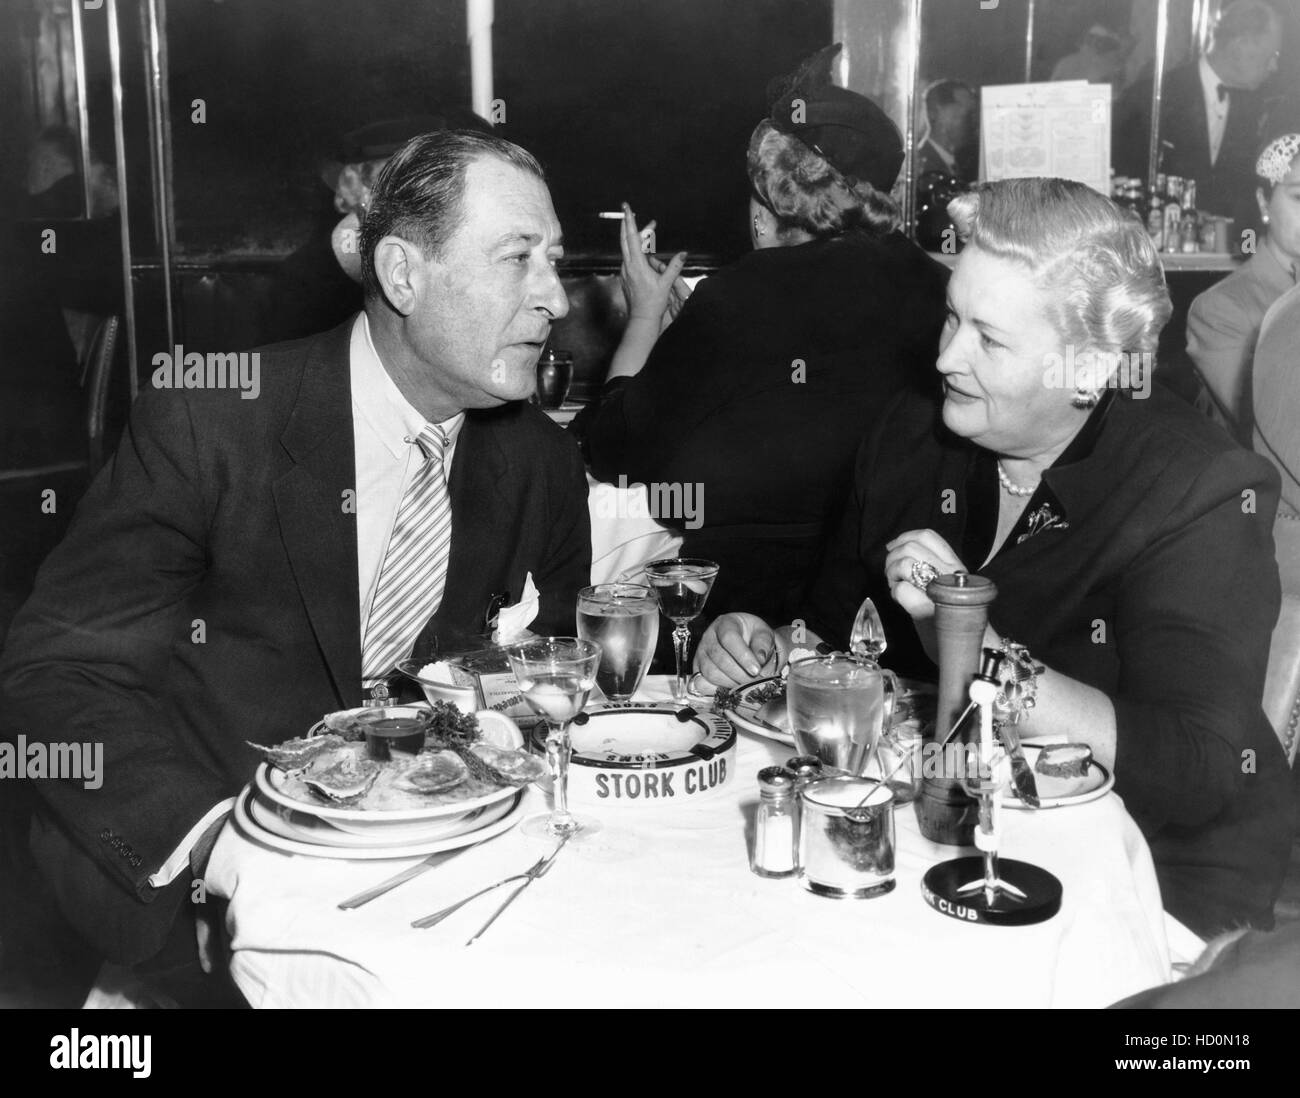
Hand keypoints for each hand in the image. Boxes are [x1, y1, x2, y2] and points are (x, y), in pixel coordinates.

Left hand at [619, 203, 686, 326]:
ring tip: (648, 231)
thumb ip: (674, 267)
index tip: (626, 208)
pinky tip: (643, 250)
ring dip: (635, 237)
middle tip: (630, 211)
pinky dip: (635, 249)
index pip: (631, 237)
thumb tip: (683, 254)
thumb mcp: (666, 284)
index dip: (629, 221)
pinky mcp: (625, 276)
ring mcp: (625, 271)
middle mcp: (627, 266)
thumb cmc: (653, 303)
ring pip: (627, 248)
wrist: (641, 319)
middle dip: (627, 224)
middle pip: (625, 239)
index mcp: (636, 265)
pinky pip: (629, 257)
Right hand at [695, 613, 778, 686]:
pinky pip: (702, 684)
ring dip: (730, 683)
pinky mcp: (697, 670)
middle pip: (719, 659)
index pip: (729, 638)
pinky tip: (731, 689)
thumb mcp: (763, 633)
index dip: (743, 656)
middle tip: (755, 680)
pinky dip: (717, 690)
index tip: (756, 670)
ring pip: (710, 673)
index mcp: (725, 624)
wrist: (744, 640)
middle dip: (740, 674)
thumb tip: (759, 660)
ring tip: (745, 684)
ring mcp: (700, 654)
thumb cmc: (752, 636)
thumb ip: (762, 644)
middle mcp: (708, 637)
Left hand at [883, 529, 967, 621]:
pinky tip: (901, 600)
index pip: (928, 536)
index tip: (892, 546)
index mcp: (954, 564)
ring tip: (896, 585)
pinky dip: (895, 592)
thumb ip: (926, 562)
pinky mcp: (926, 607)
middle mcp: (949, 572)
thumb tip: (894, 546)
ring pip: (904, 563)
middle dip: (892, 558)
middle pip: (910, 547)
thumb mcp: (943, 581)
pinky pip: (901, 589)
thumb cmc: (947, 611)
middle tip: (891, 574)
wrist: (964, 639)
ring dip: (892, 574)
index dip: (905, 537)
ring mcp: (939, 589)